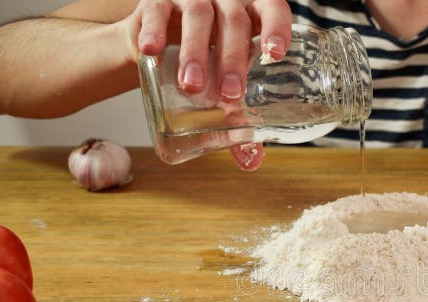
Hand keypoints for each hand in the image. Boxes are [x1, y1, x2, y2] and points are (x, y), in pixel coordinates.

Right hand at [125, 0, 291, 170]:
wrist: (157, 36)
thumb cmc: (207, 57)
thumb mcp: (226, 78)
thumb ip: (240, 114)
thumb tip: (252, 161)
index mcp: (252, 11)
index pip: (272, 9)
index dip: (276, 28)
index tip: (276, 54)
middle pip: (235, 22)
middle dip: (233, 59)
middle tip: (230, 94)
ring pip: (198, 15)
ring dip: (196, 52)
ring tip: (192, 85)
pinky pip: (156, 10)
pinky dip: (154, 31)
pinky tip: (151, 51)